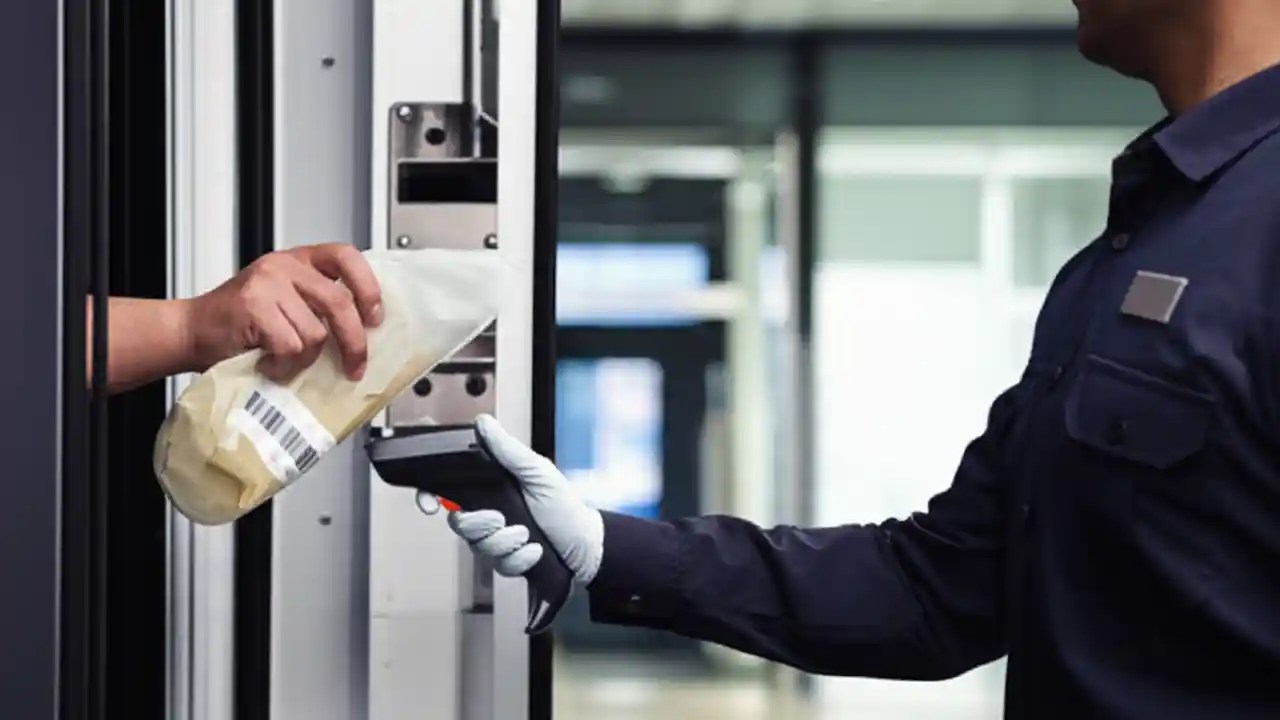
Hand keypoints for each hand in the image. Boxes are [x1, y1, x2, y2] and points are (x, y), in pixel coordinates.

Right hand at [183, 244, 382, 381]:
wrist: (191, 332)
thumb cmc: (240, 326)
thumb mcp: (285, 304)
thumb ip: (318, 306)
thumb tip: (365, 334)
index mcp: (299, 261)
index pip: (346, 256)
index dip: (368, 287)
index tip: (375, 318)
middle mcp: (284, 266)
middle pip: (340, 303)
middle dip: (354, 343)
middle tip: (354, 367)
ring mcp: (268, 283)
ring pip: (316, 333)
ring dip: (304, 361)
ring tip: (284, 362)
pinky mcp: (254, 306)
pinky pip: (292, 346)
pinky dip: (284, 366)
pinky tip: (268, 365)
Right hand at [422, 415, 603, 585]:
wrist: (585, 543)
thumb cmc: (564, 505)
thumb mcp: (537, 472)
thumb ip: (508, 451)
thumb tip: (484, 423)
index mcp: (491, 489)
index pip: (448, 491)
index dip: (430, 497)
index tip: (431, 505)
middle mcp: (489, 514)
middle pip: (459, 524)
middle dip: (481, 524)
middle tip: (502, 519)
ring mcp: (496, 540)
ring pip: (478, 548)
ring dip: (506, 542)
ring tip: (528, 535)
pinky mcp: (507, 563)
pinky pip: (499, 566)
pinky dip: (520, 559)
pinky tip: (535, 551)